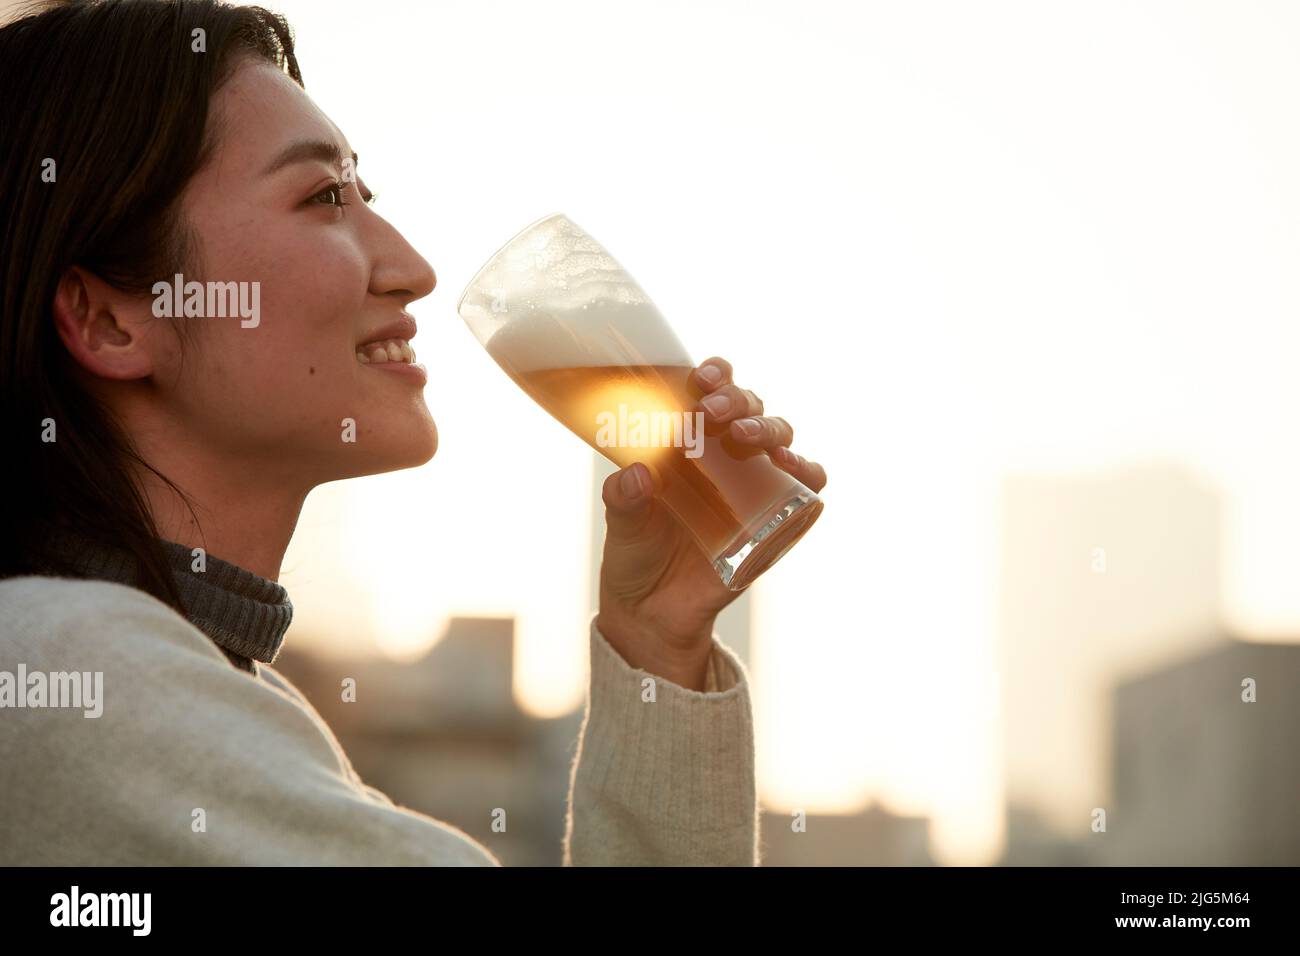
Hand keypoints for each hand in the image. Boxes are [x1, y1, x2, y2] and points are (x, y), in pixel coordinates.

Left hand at [595, 356, 826, 688]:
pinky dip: (809, 473)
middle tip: (713, 414)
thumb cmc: (637, 553)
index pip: (710, 390)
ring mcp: (755, 482)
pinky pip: (805, 487)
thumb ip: (624, 500)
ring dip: (770, 428)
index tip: (701, 379)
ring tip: (749, 439)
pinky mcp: (776, 517)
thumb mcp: (622, 524)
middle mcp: (726, 452)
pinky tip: (797, 469)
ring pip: (780, 436)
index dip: (715, 375)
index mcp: (688, 438)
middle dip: (738, 400)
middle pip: (749, 406)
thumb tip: (637, 475)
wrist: (656, 610)